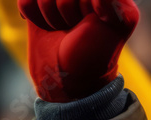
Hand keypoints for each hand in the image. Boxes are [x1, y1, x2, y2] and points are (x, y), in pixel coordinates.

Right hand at [18, 0, 138, 101]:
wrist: (68, 80)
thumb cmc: (95, 55)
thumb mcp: (117, 24)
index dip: (85, 4)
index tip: (94, 21)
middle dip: (66, 9)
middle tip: (75, 28)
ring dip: (50, 14)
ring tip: (62, 29)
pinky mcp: (37, 4)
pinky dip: (33, 15)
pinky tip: (46, 27)